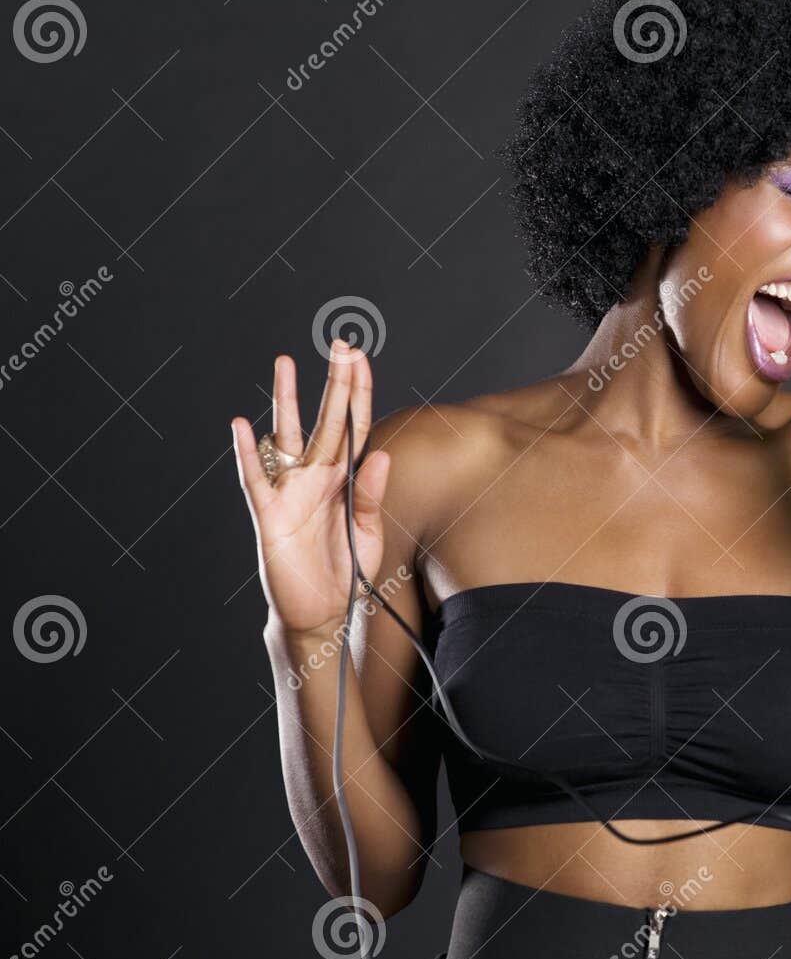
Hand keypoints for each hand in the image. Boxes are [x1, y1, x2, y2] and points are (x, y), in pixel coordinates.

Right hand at [230, 340, 390, 638]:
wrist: (320, 612)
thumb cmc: (345, 569)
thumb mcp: (369, 533)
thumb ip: (373, 495)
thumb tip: (381, 454)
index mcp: (344, 479)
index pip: (354, 427)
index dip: (358, 393)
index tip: (362, 359)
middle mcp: (316, 478)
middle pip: (326, 422)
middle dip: (334, 384)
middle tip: (339, 346)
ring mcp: (290, 492)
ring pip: (287, 438)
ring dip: (286, 401)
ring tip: (285, 363)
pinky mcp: (269, 515)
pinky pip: (255, 479)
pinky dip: (247, 453)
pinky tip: (242, 426)